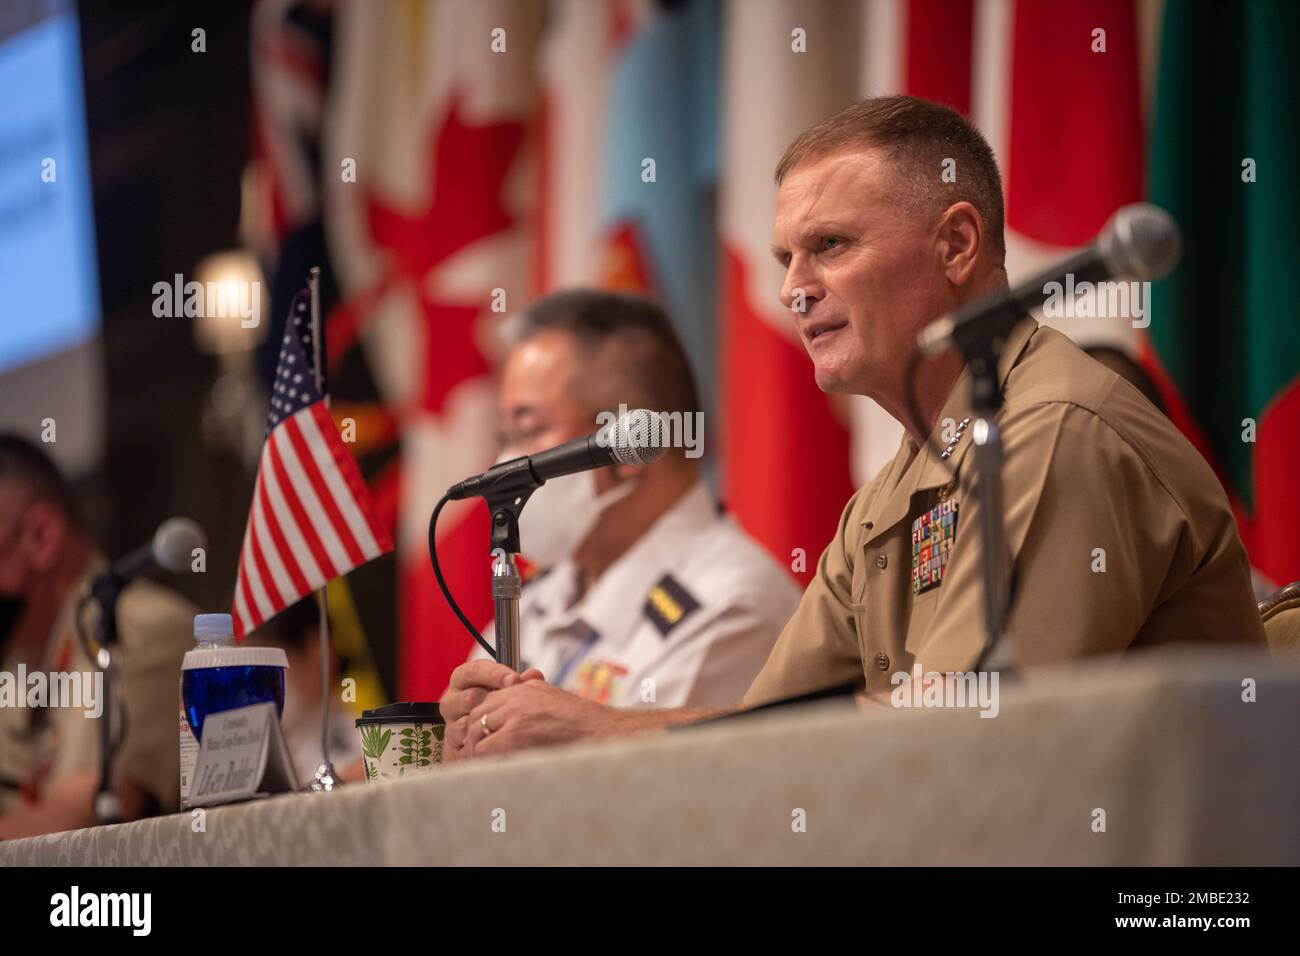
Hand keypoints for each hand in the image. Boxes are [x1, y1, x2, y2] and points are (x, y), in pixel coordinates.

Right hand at [442, 660, 543, 761]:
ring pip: (465, 723)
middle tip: (513, 704)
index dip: (495, 674)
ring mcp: (450, 724)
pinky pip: (465, 747)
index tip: (515, 679)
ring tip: (505, 726)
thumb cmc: (494, 708)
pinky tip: (496, 743)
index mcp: (462, 680)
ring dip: (486, 725)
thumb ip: (519, 682)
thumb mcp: (506, 690)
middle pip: (468, 697)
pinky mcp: (452, 747)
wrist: (483, 737)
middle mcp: (452, 700)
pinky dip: (481, 746)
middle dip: (494, 701)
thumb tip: (534, 674)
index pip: (473, 671)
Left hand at [463, 680, 618, 757]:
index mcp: (524, 687)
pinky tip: (491, 768)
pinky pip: (485, 749)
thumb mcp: (552, 698)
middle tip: (477, 754)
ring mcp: (513, 714)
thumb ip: (530, 696)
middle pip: (477, 715)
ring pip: (476, 731)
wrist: (598, 731)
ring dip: (477, 749)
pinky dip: (484, 760)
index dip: (481, 721)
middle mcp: (515, 696)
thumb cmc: (581, 721)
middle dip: (475, 736)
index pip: (487, 702)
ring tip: (482, 764)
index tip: (481, 737)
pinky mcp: (514, 734)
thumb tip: (513, 703)